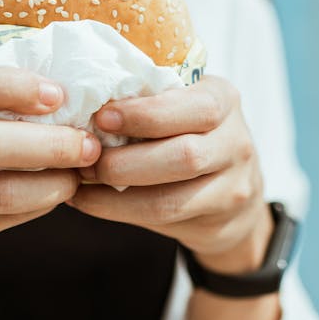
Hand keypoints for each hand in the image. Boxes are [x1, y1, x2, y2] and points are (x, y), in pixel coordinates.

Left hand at [69, 76, 270, 273]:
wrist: (234, 198)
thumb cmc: (191, 135)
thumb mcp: (183, 106)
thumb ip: (149, 100)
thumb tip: (82, 101)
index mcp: (223, 99)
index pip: (193, 106)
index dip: (146, 114)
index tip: (102, 117)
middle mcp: (236, 141)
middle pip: (185, 155)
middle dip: (125, 160)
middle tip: (85, 157)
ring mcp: (233, 185)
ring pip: (171, 197)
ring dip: (116, 191)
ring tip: (81, 179)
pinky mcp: (219, 220)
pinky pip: (163, 218)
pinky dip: (118, 209)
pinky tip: (90, 199)